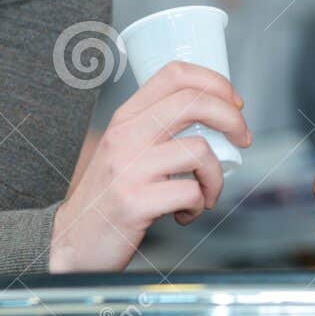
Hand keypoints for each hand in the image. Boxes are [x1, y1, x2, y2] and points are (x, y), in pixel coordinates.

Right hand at [51, 61, 250, 271]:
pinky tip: (184, 213)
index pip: (174, 75)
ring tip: (205, 194)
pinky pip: (190, 193)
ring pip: (200, 152)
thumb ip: (156, 130)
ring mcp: (128, 167)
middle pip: (193, 103)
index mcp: (126, 117)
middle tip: (243, 139)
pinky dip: (199, 206)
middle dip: (232, 119)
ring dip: (216, 177)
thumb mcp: (124, 150)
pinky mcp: (134, 201)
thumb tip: (213, 119)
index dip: (214, 82)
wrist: (72, 241)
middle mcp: (125, 135)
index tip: (234, 103)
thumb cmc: (108, 196)